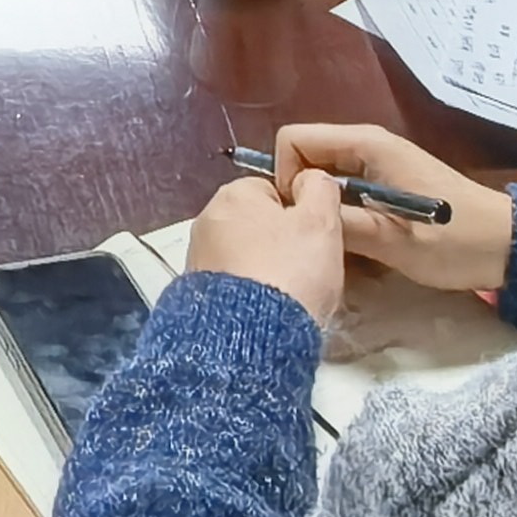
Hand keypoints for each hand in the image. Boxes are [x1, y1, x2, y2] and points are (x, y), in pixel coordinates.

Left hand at [185, 167, 345, 328]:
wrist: (252, 338)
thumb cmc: (290, 272)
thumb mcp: (321, 223)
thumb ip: (320, 189)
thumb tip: (312, 177)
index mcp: (234, 194)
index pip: (273, 189)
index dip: (300, 213)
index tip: (315, 238)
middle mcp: (207, 220)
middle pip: (257, 222)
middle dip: (280, 241)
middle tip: (305, 267)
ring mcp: (197, 258)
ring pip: (245, 254)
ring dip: (264, 268)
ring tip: (288, 293)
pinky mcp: (195, 293)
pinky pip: (233, 283)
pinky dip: (249, 291)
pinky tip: (267, 309)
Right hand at [272, 123, 514, 290]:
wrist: (506, 247)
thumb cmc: (453, 240)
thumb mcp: (392, 240)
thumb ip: (340, 223)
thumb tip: (295, 216)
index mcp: (367, 145)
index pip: (294, 140)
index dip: (286, 176)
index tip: (301, 217)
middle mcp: (367, 146)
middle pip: (306, 158)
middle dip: (301, 195)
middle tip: (313, 239)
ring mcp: (378, 164)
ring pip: (323, 178)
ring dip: (321, 209)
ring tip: (333, 247)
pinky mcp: (386, 184)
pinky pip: (344, 191)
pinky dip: (340, 214)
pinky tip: (354, 245)